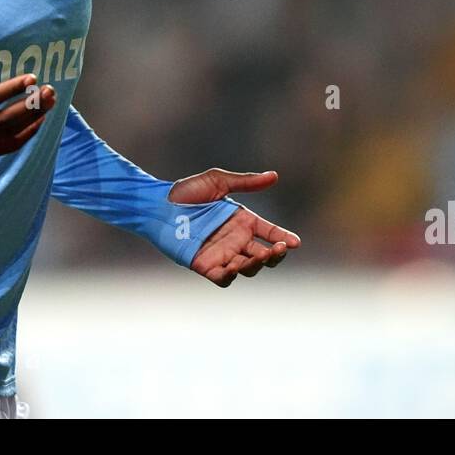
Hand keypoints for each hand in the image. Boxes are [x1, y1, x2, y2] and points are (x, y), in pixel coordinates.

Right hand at [0, 50, 56, 165]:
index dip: (10, 89)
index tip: (31, 77)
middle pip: (3, 119)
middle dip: (30, 104)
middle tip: (49, 90)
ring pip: (10, 134)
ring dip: (33, 117)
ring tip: (49, 101)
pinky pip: (9, 147)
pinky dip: (27, 134)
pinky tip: (39, 119)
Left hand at [168, 168, 301, 286]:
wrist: (159, 204)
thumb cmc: (186, 191)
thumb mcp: (218, 181)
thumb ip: (246, 182)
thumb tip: (274, 176)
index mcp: (242, 221)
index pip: (270, 233)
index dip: (284, 238)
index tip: (295, 242)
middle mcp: (235, 240)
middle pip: (264, 255)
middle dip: (275, 255)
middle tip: (279, 249)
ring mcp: (221, 254)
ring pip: (247, 268)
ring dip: (257, 264)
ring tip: (261, 255)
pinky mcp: (205, 266)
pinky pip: (223, 278)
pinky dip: (233, 276)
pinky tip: (238, 266)